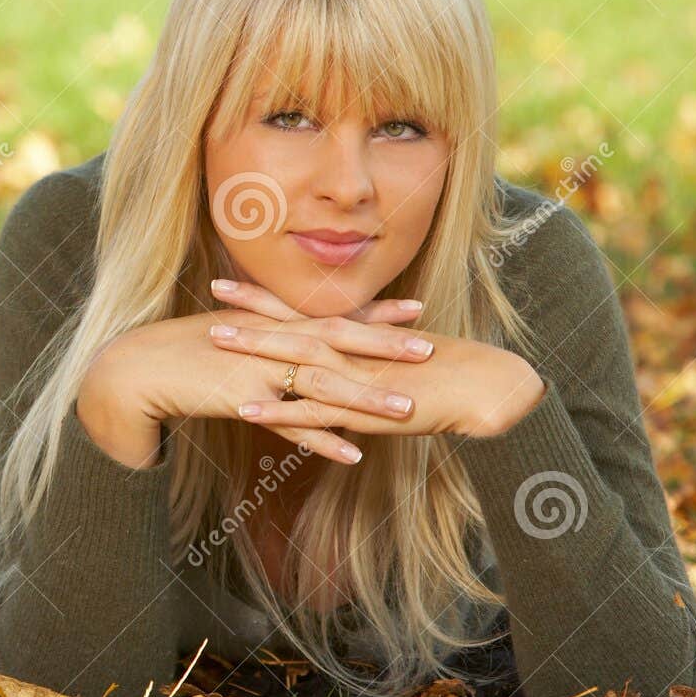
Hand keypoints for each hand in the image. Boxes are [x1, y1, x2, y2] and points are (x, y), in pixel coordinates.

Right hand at [76, 290, 433, 468]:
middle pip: (337, 342)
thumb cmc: (181, 357)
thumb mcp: (229, 339)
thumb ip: (263, 340)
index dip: (374, 314)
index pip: (331, 317)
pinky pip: (291, 424)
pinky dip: (322, 439)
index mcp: (272, 326)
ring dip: (367, 397)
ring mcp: (258, 371)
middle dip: (385, 345)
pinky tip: (354, 455)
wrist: (134, 369)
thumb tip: (289, 345)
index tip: (414, 310)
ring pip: (323, 384)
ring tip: (408, 410)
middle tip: (430, 347)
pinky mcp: (244, 403)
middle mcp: (270, 343)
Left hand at [208, 279, 546, 438]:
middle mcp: (351, 349)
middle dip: (250, 309)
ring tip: (215, 343)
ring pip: (295, 359)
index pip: (302, 310)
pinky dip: (277, 411)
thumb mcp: (396, 364)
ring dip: (254, 351)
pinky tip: (245, 413)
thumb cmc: (448, 377)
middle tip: (210, 291)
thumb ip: (364, 364)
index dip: (264, 298)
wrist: (485, 388)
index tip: (229, 283)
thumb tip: (339, 369)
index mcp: (357, 337)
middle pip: (292, 323)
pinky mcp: (361, 408)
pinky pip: (311, 410)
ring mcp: (354, 376)